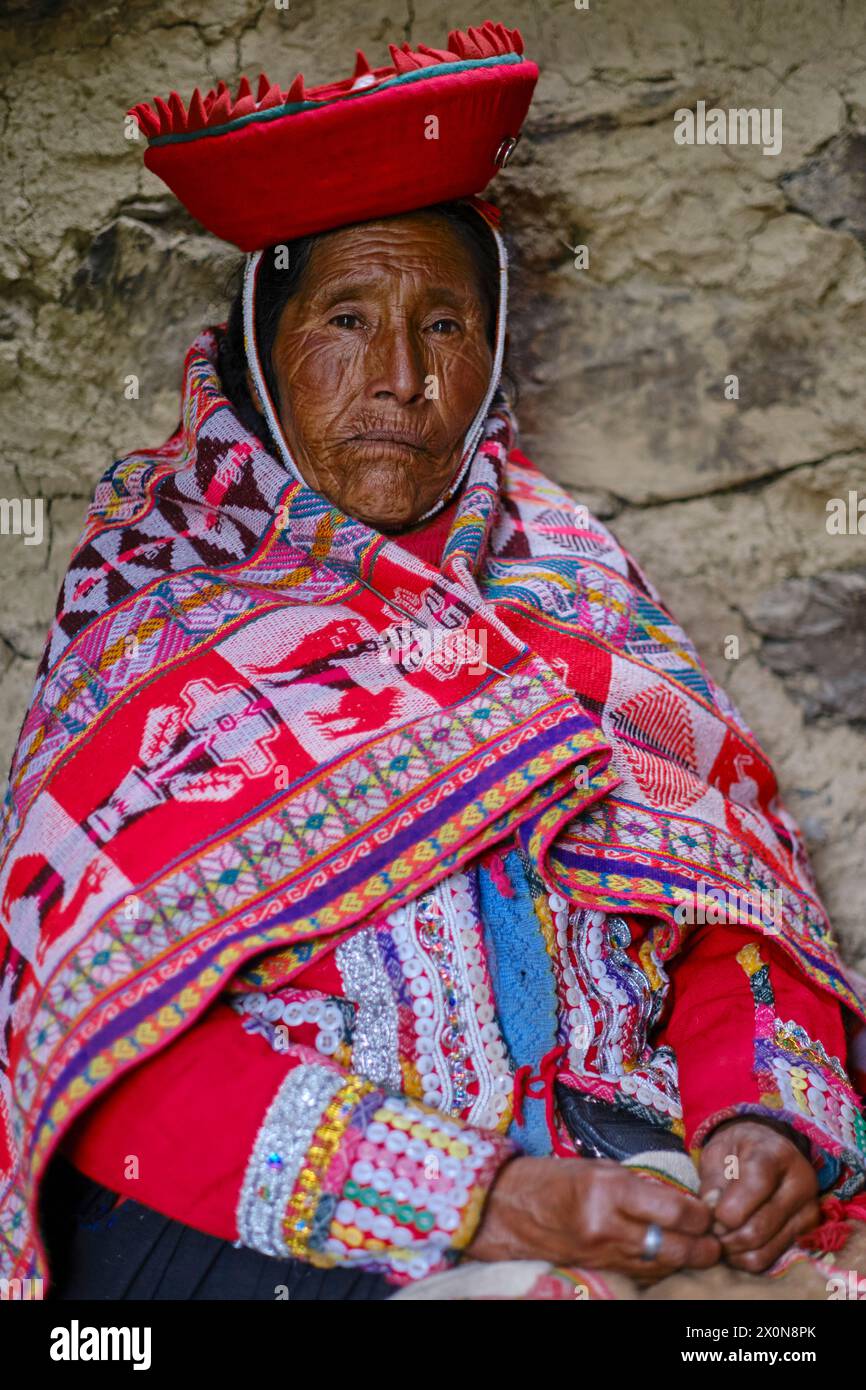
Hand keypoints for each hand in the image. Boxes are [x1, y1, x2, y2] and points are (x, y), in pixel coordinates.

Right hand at [465, 1154, 719, 1279]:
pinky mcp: (596, 1268)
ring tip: (702, 1254)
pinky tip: (669, 1262)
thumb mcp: (597, 1168)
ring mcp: (602, 1252)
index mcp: (610, 1189)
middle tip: (717, 1242)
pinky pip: (639, 1274)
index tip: (709, 1213)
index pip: (674, 1212)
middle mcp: (609, 1224)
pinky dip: (659, 1269)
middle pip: (674, 1247)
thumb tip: (678, 1200)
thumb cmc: (552, 1178)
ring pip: (661, 1266)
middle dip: (703, 1248)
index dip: (700, 1217)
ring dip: (686, 1262)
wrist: (506, 1207)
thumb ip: (637, 1184)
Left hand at [699, 1117, 819, 1271]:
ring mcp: (808, 1210)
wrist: (766, 1151)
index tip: (711, 1214)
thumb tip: (712, 1211)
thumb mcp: (717, 1152)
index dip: (728, 1209)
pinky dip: (746, 1258)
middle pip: (759, 1227)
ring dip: (734, 1250)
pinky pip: (771, 1259)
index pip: (756, 1186)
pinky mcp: (807, 1234)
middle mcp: (800, 1182)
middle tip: (711, 1229)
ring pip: (765, 1249)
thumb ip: (712, 1180)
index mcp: (776, 1153)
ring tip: (720, 1237)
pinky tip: (734, 1245)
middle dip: (726, 1235)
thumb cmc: (737, 1151)